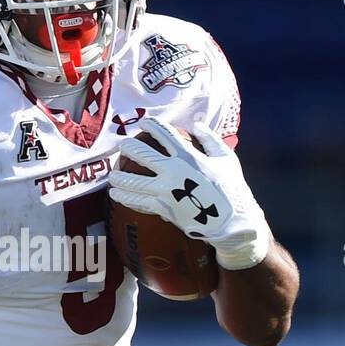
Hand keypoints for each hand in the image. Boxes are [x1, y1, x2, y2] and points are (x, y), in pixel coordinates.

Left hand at [108, 117, 270, 269]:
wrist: (230, 222)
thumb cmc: (231, 189)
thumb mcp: (227, 159)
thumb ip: (210, 139)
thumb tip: (197, 125)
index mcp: (188, 157)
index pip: (164, 134)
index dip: (151, 126)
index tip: (143, 123)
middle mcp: (173, 172)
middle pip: (142, 155)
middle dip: (128, 148)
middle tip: (121, 146)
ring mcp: (166, 192)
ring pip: (134, 182)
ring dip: (119, 178)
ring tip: (112, 176)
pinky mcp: (163, 209)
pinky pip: (139, 202)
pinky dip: (127, 198)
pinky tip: (118, 195)